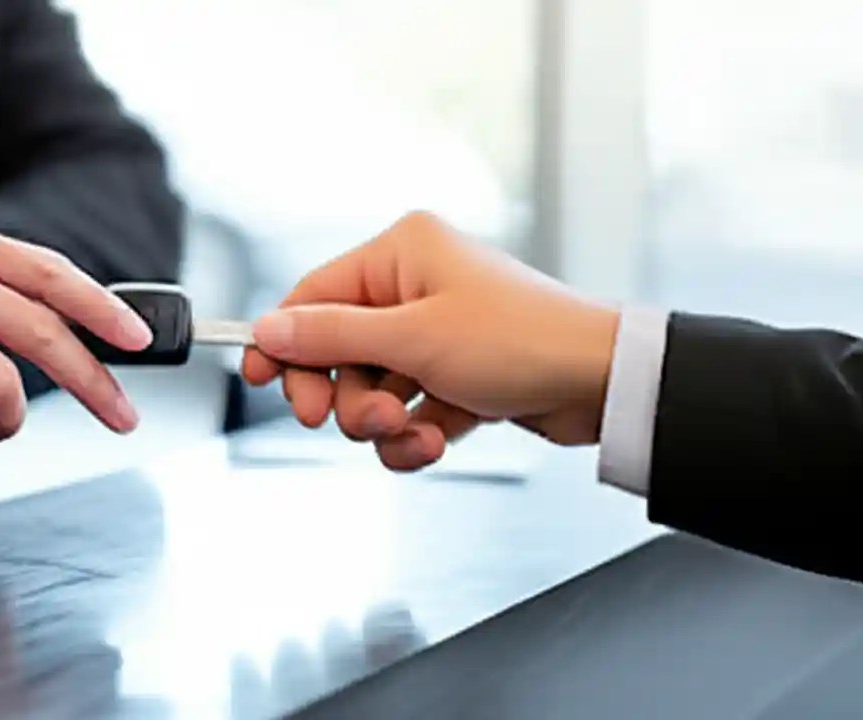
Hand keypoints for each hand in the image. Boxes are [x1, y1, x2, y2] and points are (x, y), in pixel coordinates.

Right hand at [241, 211, 618, 471]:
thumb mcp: (413, 339)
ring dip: (380, 421)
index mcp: (401, 253)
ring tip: (409, 429)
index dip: (283, 342)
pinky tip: (433, 440)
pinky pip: (407, 407)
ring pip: (371, 387)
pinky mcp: (455, 373)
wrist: (602, 383)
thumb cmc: (523, 341)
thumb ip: (331, 337)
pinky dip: (413, 431)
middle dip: (345, 394)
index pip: (314, 296)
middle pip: (338, 349)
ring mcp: (437, 331)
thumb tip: (269, 329)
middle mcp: (416, 285)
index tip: (260, 378)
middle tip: (347, 420)